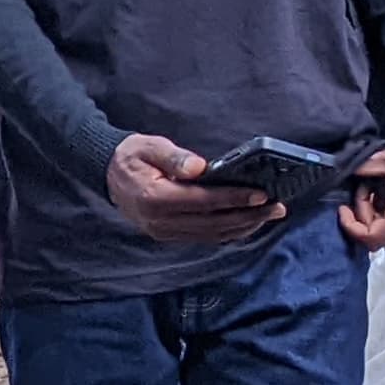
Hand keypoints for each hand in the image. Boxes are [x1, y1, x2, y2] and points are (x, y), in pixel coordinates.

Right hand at [107, 134, 284, 242]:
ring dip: (244, 226)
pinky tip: (247, 223)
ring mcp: (165, 232)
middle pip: (214, 223)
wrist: (107, 175)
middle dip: (249, 216)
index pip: (203, 201)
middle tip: (277, 207)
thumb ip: (173, 156)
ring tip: (269, 215)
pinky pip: (205, 238)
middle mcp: (161, 222)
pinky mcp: (169, 235)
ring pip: (212, 235)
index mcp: (155, 198)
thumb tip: (199, 167)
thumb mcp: (148, 146)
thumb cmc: (131, 157)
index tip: (260, 193)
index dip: (234, 198)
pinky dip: (229, 232)